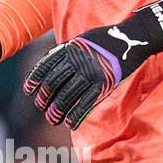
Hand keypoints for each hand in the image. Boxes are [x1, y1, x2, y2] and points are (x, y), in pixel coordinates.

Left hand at [24, 0, 162, 129]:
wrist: (133, 39)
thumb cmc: (105, 39)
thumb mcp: (82, 39)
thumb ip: (65, 50)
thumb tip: (47, 61)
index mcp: (70, 49)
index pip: (46, 66)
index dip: (35, 80)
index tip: (29, 90)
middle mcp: (78, 61)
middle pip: (53, 83)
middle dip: (44, 98)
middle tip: (41, 107)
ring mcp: (91, 73)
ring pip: (67, 96)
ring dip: (56, 110)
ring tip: (52, 119)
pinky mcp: (104, 84)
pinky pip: (86, 104)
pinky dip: (76, 115)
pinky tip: (69, 123)